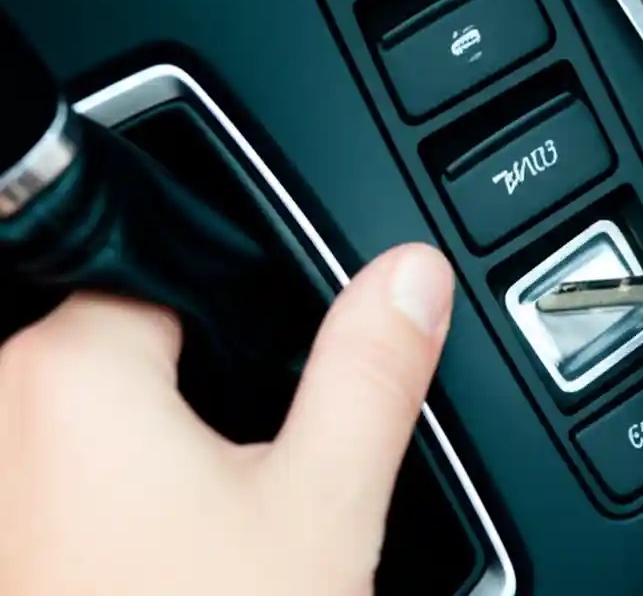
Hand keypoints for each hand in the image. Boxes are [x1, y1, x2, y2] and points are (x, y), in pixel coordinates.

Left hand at [0, 243, 453, 595]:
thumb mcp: (320, 507)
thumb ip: (371, 371)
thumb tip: (410, 277)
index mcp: (72, 376)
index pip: (168, 270)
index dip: (248, 313)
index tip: (281, 383)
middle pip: (135, 348)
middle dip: (211, 394)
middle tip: (258, 488)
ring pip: (102, 426)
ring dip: (166, 458)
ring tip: (213, 542)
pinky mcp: (9, 540)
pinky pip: (69, 485)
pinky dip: (124, 508)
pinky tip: (168, 569)